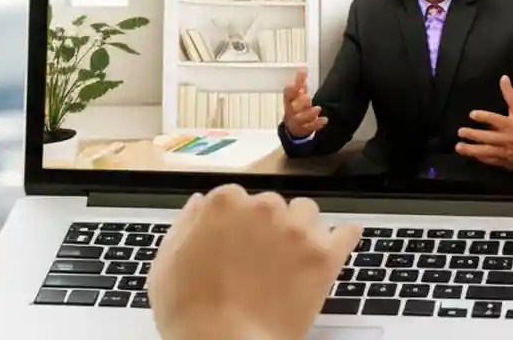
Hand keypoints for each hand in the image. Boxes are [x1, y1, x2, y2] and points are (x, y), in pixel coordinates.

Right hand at [149, 184, 361, 339]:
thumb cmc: (190, 313)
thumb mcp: (166, 264)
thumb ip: (185, 225)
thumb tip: (200, 204)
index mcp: (223, 203)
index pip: (236, 198)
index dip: (235, 223)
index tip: (235, 243)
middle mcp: (263, 207)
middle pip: (273, 204)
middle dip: (267, 227)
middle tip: (259, 259)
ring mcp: (297, 230)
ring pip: (308, 213)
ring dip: (301, 229)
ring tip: (290, 259)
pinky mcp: (324, 256)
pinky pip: (346, 233)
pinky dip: (342, 238)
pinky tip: (333, 248)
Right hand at [282, 68, 326, 137]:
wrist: (292, 127)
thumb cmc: (295, 107)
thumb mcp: (297, 94)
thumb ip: (300, 82)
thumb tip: (303, 68)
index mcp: (288, 101)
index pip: (287, 94)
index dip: (291, 89)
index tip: (296, 84)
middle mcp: (290, 111)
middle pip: (293, 107)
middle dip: (300, 102)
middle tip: (307, 97)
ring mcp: (296, 121)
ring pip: (300, 118)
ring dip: (309, 113)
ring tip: (317, 108)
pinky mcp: (303, 129)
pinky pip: (309, 128)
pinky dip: (317, 124)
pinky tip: (324, 120)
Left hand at [455, 75, 512, 169]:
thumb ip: (510, 94)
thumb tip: (503, 78)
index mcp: (510, 125)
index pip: (494, 119)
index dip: (483, 116)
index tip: (472, 114)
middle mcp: (506, 138)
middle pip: (487, 137)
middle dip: (472, 134)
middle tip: (461, 131)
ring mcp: (504, 151)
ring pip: (485, 151)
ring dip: (471, 150)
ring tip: (458, 147)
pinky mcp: (504, 161)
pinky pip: (490, 160)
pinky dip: (480, 158)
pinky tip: (471, 155)